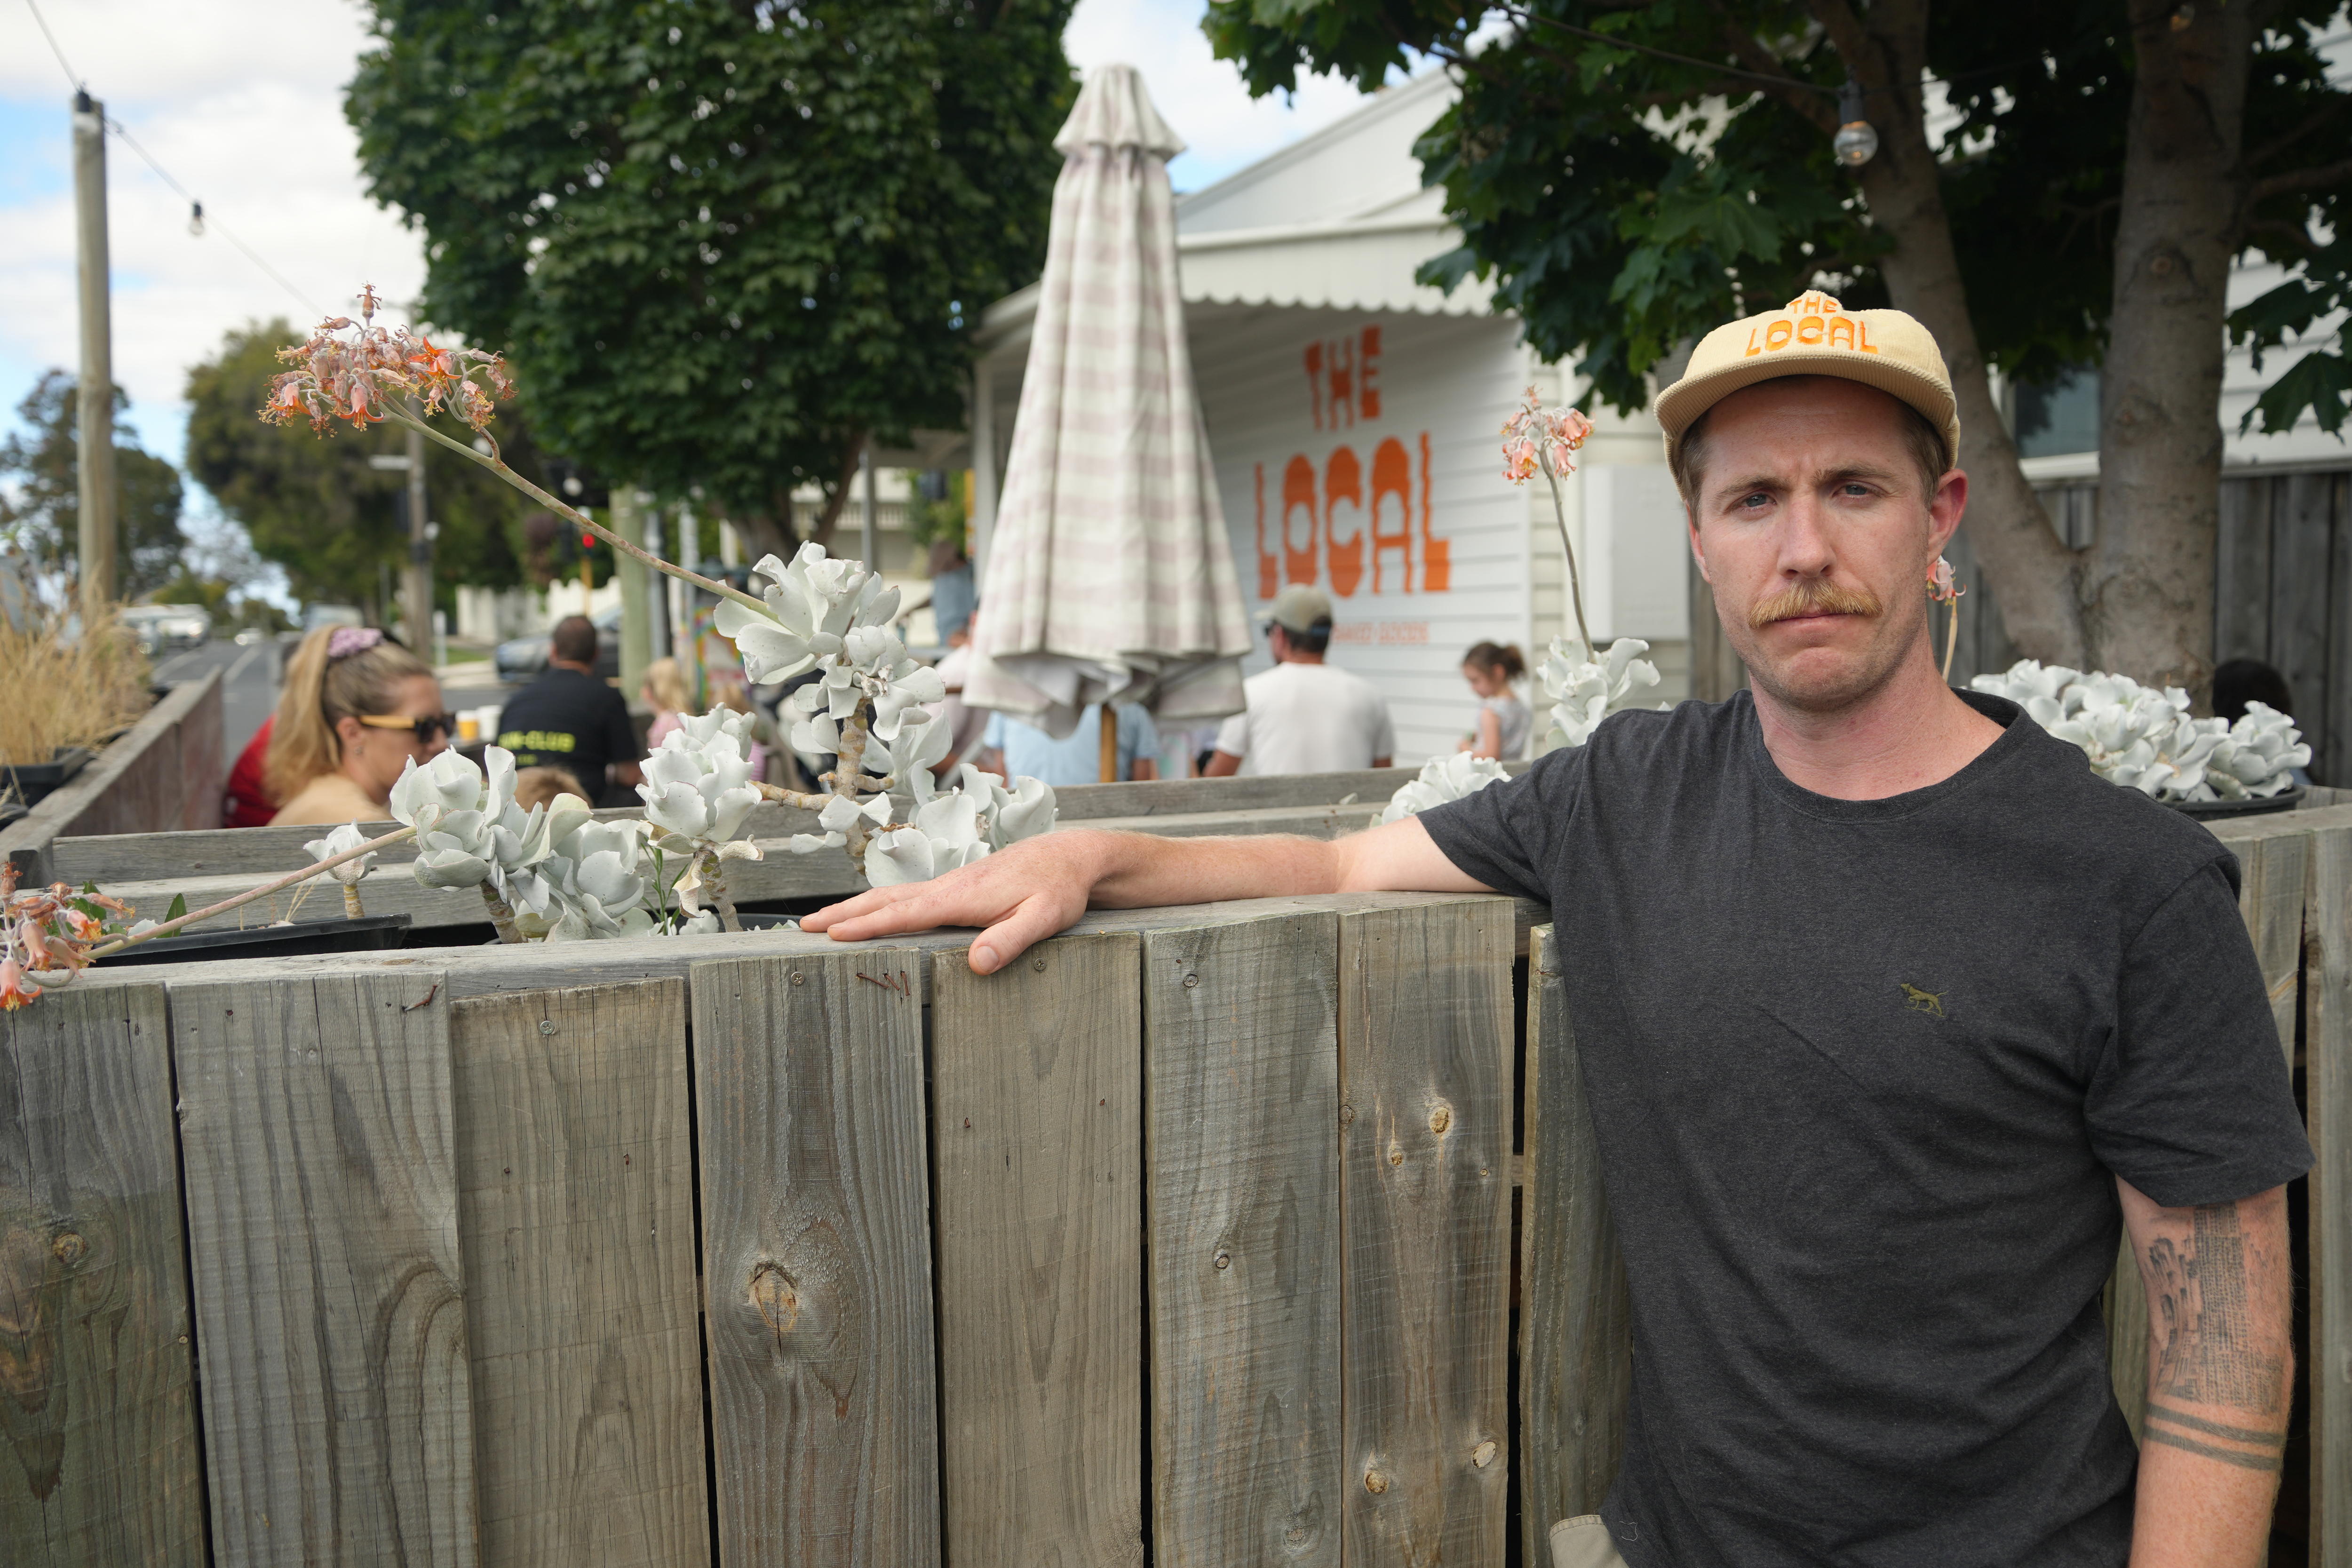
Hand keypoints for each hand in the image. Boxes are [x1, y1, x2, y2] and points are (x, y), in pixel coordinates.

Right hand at [801, 831, 1103, 972]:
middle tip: (804, 927)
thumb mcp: (1045, 918)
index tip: (831, 934)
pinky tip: (874, 913)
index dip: (867, 925)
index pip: (905, 914)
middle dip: (844, 913)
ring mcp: (951, 885)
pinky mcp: (958, 887)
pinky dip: (880, 904)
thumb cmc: (1059, 890)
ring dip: (856, 907)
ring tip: (823, 921)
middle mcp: (949, 887)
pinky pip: (908, 897)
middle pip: (886, 900)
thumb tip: (979, 963)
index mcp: (962, 898)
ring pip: (893, 896)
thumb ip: (1012, 939)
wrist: (1071, 858)